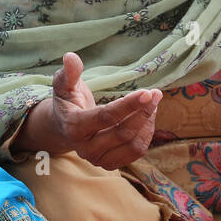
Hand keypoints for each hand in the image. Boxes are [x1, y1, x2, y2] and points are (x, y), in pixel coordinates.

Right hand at [28, 52, 161, 170]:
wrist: (64, 128)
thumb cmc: (68, 102)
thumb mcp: (65, 85)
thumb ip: (69, 73)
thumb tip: (70, 56)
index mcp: (74, 127)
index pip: (107, 117)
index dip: (129, 105)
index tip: (148, 92)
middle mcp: (85, 148)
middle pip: (123, 132)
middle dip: (143, 112)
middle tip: (155, 94)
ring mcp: (98, 159)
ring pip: (133, 144)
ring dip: (147, 123)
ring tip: (151, 105)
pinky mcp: (110, 164)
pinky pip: (136, 152)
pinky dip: (146, 134)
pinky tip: (146, 118)